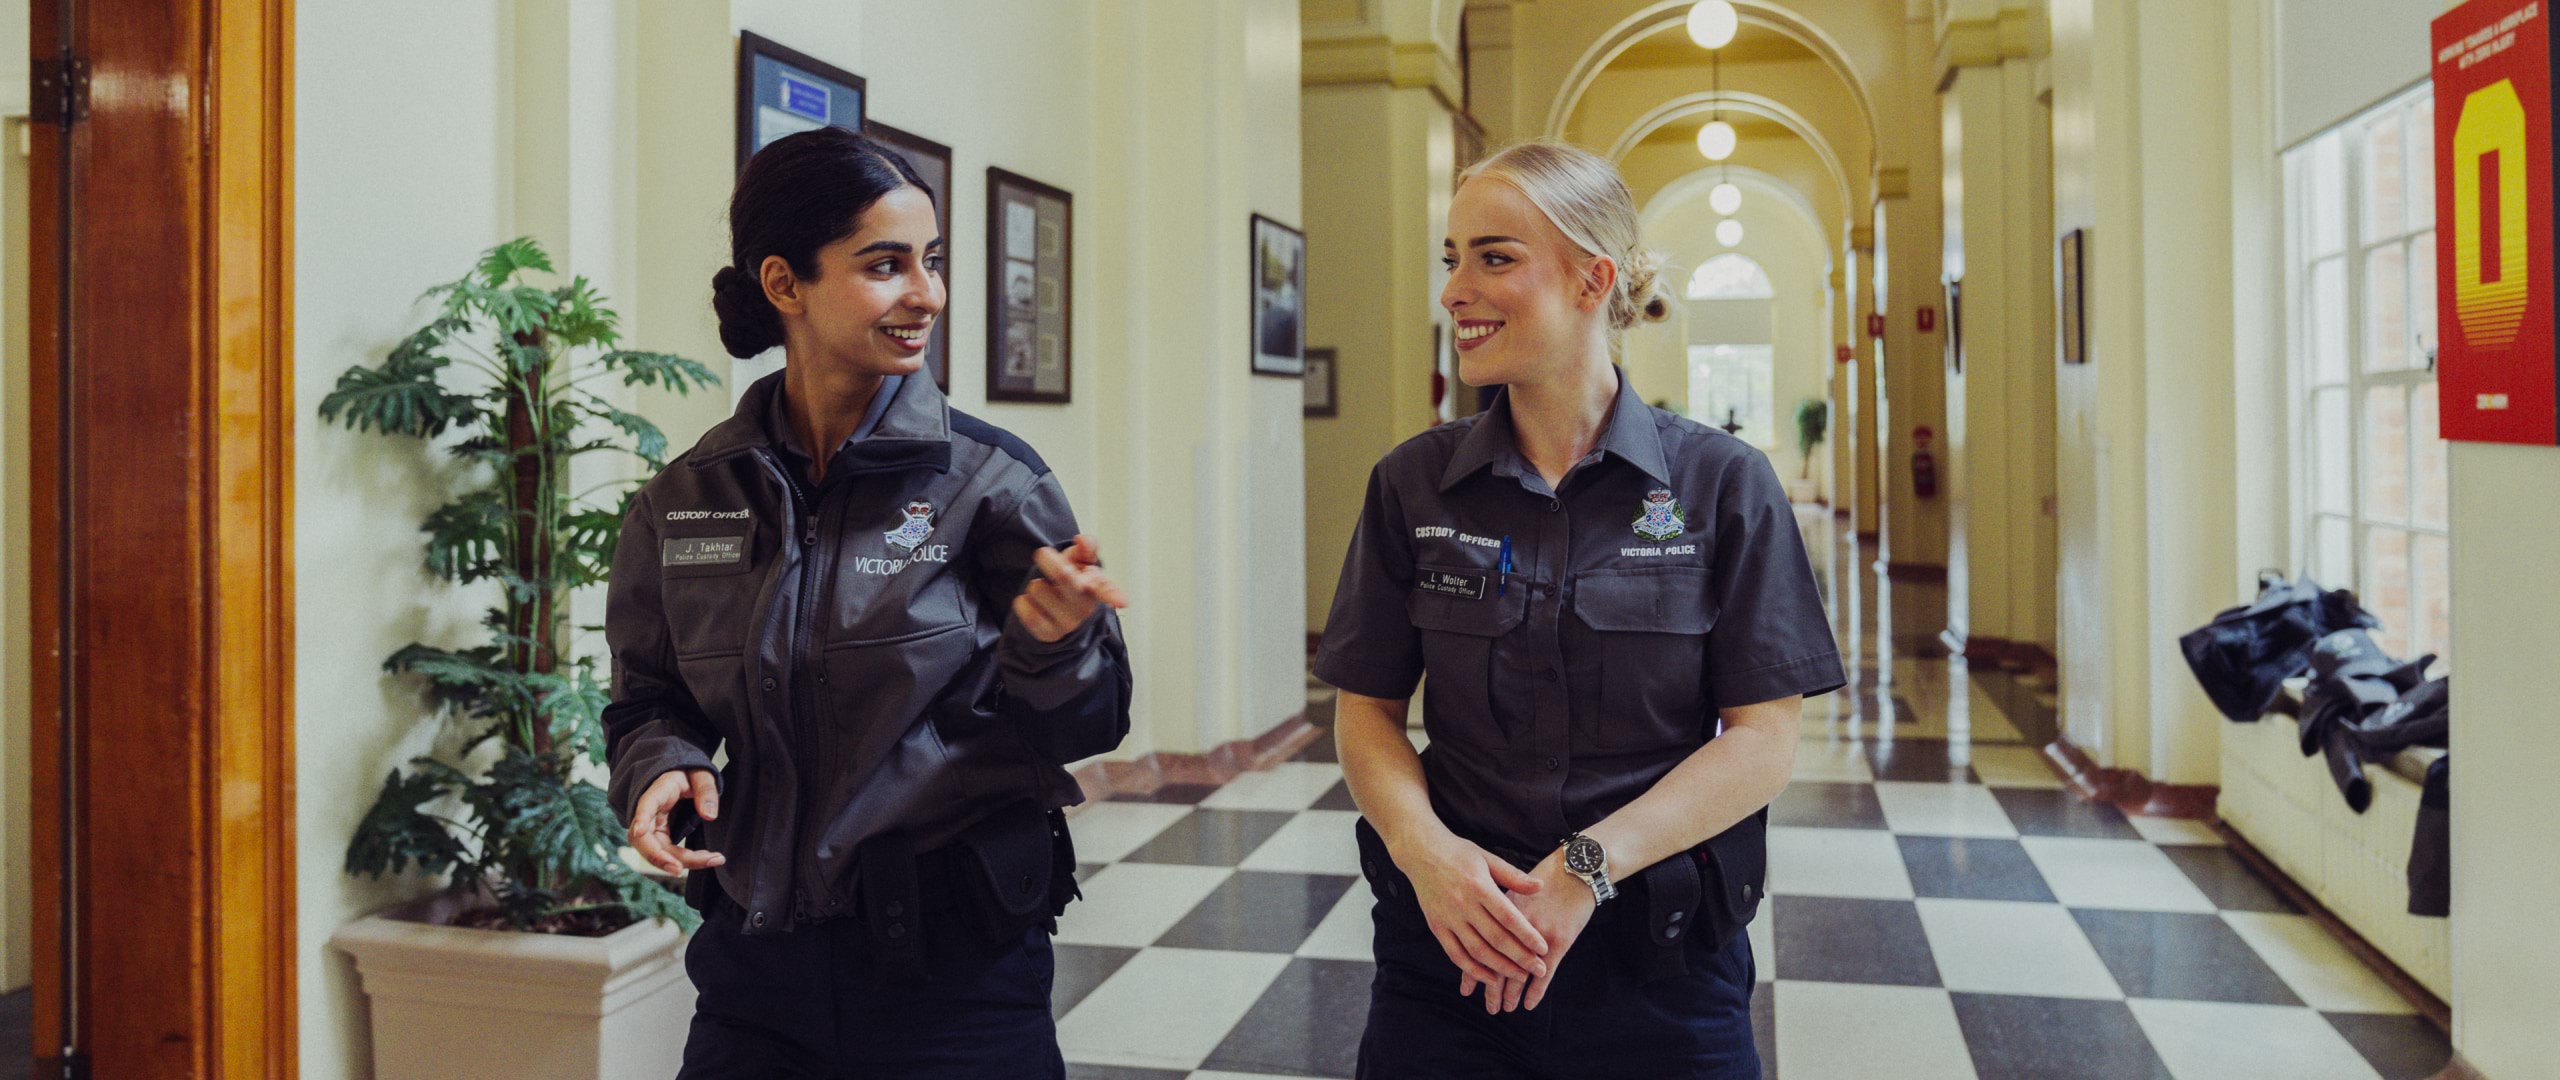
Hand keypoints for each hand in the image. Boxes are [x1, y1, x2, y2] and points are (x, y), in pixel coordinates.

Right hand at [627, 768, 725, 875]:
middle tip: (682, 869)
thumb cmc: (689, 773)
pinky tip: (708, 859)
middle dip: (661, 857)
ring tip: (713, 859)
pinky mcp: (660, 836)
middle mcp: (650, 812)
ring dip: (681, 862)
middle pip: (644, 839)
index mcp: (658, 791)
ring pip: (656, 852)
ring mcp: (653, 826)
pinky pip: (667, 853)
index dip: (641, 818)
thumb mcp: (701, 774)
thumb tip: (710, 816)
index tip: (640, 831)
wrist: (681, 776)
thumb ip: (706, 791)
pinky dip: (686, 860)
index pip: (645, 805)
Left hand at [1014, 534, 1129, 642]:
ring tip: (1047, 590)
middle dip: (1050, 561)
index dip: (1114, 594)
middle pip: (1063, 576)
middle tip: (1043, 553)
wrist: (1059, 613)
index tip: (1121, 601)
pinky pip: (1025, 607)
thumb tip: (1083, 540)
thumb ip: (1085, 548)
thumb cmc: (1073, 582)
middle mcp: (1085, 608)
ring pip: (1038, 587)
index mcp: (1096, 587)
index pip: (1106, 589)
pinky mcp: (1048, 634)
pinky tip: (1036, 603)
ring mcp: (1067, 623)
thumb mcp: (1081, 562)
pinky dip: (1024, 601)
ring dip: (1036, 584)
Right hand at [1391, 831, 1551, 998]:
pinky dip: (1472, 970)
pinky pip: (1455, 955)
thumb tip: (1540, 887)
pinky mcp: (1436, 927)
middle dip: (1520, 958)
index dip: (1527, 936)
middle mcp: (1463, 904)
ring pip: (1477, 951)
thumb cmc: (1458, 853)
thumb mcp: (1488, 858)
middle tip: (1539, 969)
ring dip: (1500, 968)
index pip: (1508, 917)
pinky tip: (1489, 978)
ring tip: (1519, 976)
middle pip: (1496, 938)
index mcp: (1479, 886)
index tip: (1544, 949)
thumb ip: (1514, 876)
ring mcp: (1448, 918)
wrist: (1420, 852)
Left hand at [1476, 850, 1596, 1012]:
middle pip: (1496, 962)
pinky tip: (1528, 1004)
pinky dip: (1536, 991)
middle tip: (1488, 1006)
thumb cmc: (1548, 874)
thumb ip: (1499, 905)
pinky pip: (1544, 973)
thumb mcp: (1514, 883)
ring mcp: (1537, 936)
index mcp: (1500, 911)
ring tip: (1504, 1008)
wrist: (1576, 869)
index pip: (1481, 946)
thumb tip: (1483, 920)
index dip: (1473, 969)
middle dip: (1491, 987)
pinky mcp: (1558, 941)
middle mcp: (1515, 926)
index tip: (1467, 987)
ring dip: (1510, 993)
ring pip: (1518, 971)